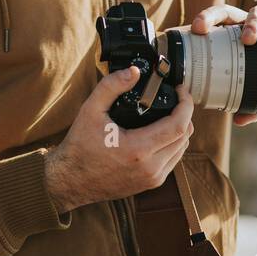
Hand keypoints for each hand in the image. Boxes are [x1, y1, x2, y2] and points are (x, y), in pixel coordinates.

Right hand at [44, 66, 194, 212]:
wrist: (70, 181)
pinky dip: (173, 144)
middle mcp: (150, 168)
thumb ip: (111, 87)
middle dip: (185, 114)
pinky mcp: (150, 184)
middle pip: (185, 137)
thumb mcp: (90, 111)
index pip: (179, 125)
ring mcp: (152, 179)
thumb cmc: (79, 147)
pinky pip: (173, 160)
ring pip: (182, 149)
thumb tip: (134, 71)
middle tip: (175, 98)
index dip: (186, 104)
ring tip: (170, 112)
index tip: (180, 91)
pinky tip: (162, 132)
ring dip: (181, 129)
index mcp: (138, 150)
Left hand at [190, 1, 256, 125]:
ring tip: (249, 39)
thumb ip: (256, 98)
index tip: (190, 33)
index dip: (202, 25)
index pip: (217, 24)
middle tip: (203, 29)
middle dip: (212, 16)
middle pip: (228, 11)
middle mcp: (256, 22)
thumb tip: (239, 121)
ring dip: (251, 24)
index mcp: (242, 34)